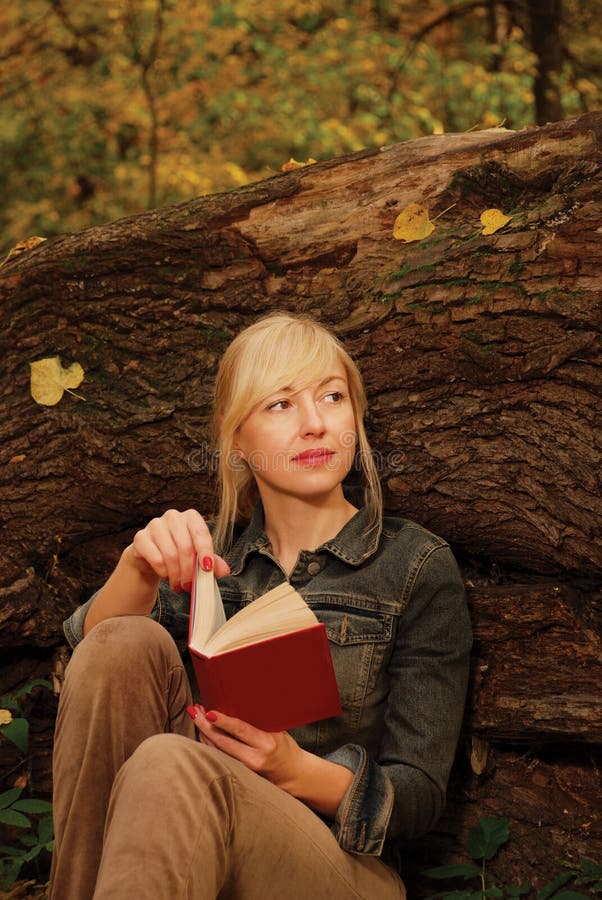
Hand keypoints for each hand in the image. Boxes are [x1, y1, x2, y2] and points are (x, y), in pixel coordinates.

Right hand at [130, 508, 229, 592]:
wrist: (151, 558)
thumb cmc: (180, 554)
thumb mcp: (199, 558)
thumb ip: (213, 563)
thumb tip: (225, 571)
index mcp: (190, 517)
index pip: (200, 531)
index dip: (205, 550)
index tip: (207, 568)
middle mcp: (173, 516)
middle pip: (185, 546)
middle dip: (189, 570)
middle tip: (190, 586)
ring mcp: (155, 525)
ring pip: (170, 554)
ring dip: (176, 574)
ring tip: (179, 585)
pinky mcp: (141, 537)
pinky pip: (155, 558)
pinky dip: (163, 572)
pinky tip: (166, 576)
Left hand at [187, 705, 305, 793]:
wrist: (294, 775)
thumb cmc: (285, 747)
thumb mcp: (277, 730)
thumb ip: (259, 721)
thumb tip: (236, 702)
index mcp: (267, 743)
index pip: (240, 730)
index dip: (222, 721)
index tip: (209, 711)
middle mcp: (255, 758)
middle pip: (222, 741)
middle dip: (205, 725)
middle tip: (194, 710)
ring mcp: (245, 769)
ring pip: (217, 750)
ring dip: (203, 732)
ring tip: (196, 715)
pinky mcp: (239, 774)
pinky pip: (220, 757)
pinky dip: (209, 743)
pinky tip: (203, 732)